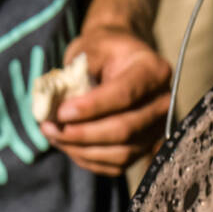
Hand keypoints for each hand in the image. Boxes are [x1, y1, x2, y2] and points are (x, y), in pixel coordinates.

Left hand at [40, 28, 171, 175]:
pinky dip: (89, 160)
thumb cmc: (105, 49)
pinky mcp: (144, 149)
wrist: (124, 59)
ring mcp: (156, 131)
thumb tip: (54, 104)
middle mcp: (162, 104)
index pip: (123, 96)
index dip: (91, 108)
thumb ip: (78, 73)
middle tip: (50, 128)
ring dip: (82, 150)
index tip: (61, 112)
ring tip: (53, 136)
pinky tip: (67, 146)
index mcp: (153, 71)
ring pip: (120, 153)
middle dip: (83, 134)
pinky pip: (116, 165)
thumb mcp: (92, 47)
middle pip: (124, 130)